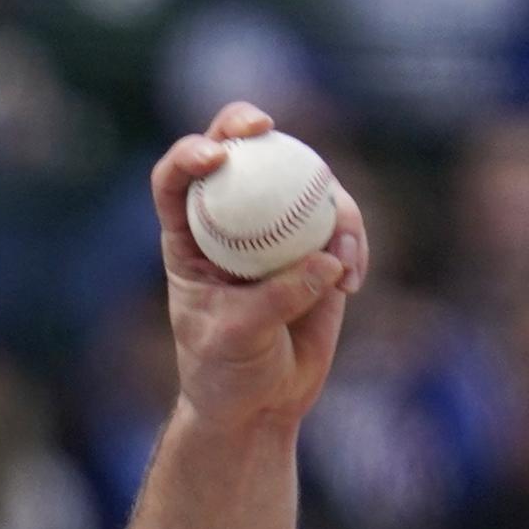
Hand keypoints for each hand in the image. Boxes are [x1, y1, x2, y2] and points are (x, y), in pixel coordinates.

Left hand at [154, 101, 369, 433]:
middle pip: (236, 154)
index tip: (213, 156)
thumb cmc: (225, 373)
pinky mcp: (318, 245)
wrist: (260, 403)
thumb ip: (275, 300)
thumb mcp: (236, 339)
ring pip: (300, 181)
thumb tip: (325, 260)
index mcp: (188, 240)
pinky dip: (352, 242)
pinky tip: (352, 281)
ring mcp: (276, 229)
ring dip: (325, 206)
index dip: (187, 155)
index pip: (176, 183)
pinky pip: (341, 223)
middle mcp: (230, 223)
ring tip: (339, 265)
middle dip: (246, 125)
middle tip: (266, 127)